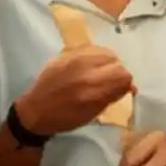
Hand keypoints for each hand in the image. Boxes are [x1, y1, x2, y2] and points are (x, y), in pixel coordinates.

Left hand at [14, 46, 133, 135]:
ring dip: (107, 62)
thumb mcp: (92, 113)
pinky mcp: (66, 52)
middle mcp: (85, 69)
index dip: (124, 83)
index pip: (123, 75)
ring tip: (100, 72)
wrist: (36, 109)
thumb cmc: (65, 118)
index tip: (120, 89)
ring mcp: (75, 57)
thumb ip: (112, 96)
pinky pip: (91, 47)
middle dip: (117, 71)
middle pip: (116, 61)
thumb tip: (130, 86)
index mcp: (92, 90)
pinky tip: (90, 65)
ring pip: (105, 51)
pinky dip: (96, 56)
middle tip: (109, 81)